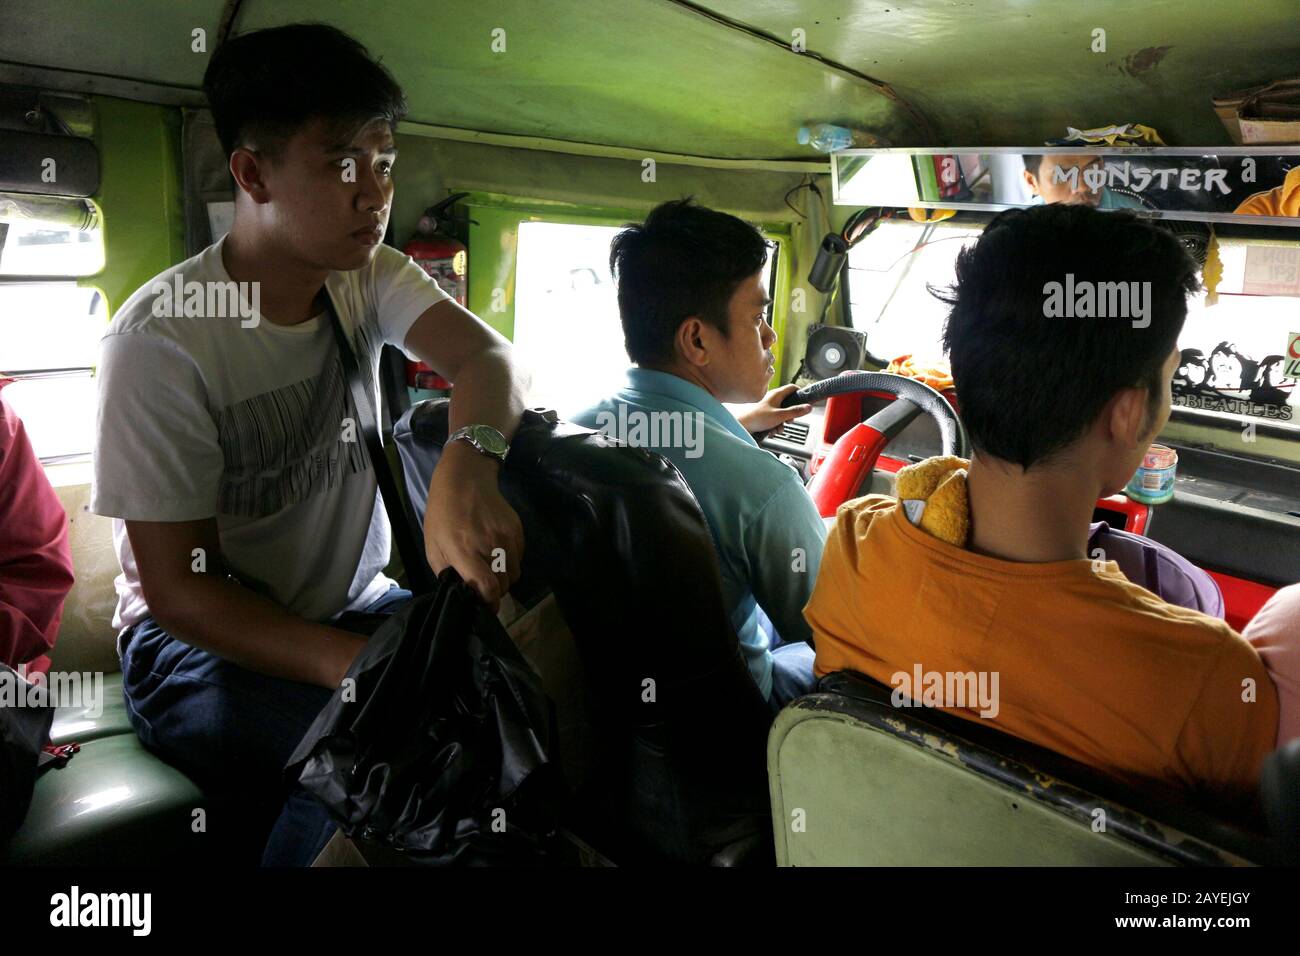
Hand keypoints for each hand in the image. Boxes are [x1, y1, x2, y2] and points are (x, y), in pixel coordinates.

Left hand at [422, 442, 524, 611]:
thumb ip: (446, 572)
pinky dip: (511, 562)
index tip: (485, 607)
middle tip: (485, 590)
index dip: (488, 603)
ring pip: (514, 573)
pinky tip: (497, 554)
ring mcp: (506, 537)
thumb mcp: (433, 545)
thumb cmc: (443, 513)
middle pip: (503, 585)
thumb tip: (461, 591)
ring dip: (504, 579)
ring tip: (492, 572)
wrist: (465, 478)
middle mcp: (489, 546)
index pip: (487, 588)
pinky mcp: (517, 530)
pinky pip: (519, 557)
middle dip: (495, 593)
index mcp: (465, 551)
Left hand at [733, 384, 812, 435]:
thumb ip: (795, 411)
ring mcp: (768, 407)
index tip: (805, 401)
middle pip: (788, 404)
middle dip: (790, 415)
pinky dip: (775, 426)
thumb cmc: (757, 418)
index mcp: (777, 394)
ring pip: (782, 414)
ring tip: (777, 428)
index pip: (792, 388)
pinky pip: (774, 420)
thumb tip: (808, 407)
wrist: (742, 426)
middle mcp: (772, 398)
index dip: (800, 393)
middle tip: (788, 421)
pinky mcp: (764, 415)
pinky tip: (771, 431)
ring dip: (782, 423)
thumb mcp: (780, 416)